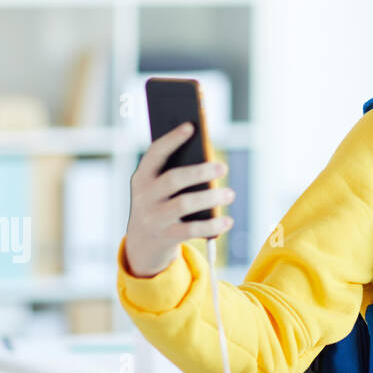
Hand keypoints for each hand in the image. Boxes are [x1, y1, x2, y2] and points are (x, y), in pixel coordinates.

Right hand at [124, 122, 233, 277]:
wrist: (143, 245)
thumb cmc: (161, 204)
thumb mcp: (160, 188)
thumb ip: (178, 171)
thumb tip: (209, 157)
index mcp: (142, 177)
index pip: (155, 154)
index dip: (172, 139)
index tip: (191, 126)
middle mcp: (144, 197)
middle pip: (174, 179)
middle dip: (200, 171)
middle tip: (223, 167)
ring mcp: (152, 218)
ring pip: (184, 204)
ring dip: (211, 197)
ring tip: (230, 194)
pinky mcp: (164, 237)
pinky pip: (191, 230)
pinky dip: (213, 225)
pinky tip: (228, 221)